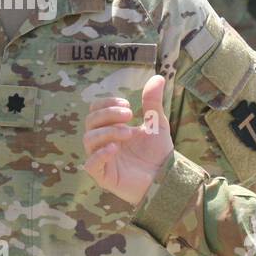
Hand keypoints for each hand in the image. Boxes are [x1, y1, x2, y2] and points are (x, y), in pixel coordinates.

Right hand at [82, 74, 173, 205]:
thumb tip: (158, 77)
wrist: (167, 178)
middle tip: (129, 115)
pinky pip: (90, 164)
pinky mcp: (103, 176)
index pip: (95, 110)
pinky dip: (100, 154)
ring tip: (128, 133)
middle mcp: (102, 142)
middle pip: (90, 122)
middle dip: (108, 114)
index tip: (128, 105)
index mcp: (111, 128)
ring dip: (107, 131)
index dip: (107, 104)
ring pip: (88, 140)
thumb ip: (153, 102)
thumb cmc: (158, 152)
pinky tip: (115, 148)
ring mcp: (101, 159)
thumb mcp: (156, 123)